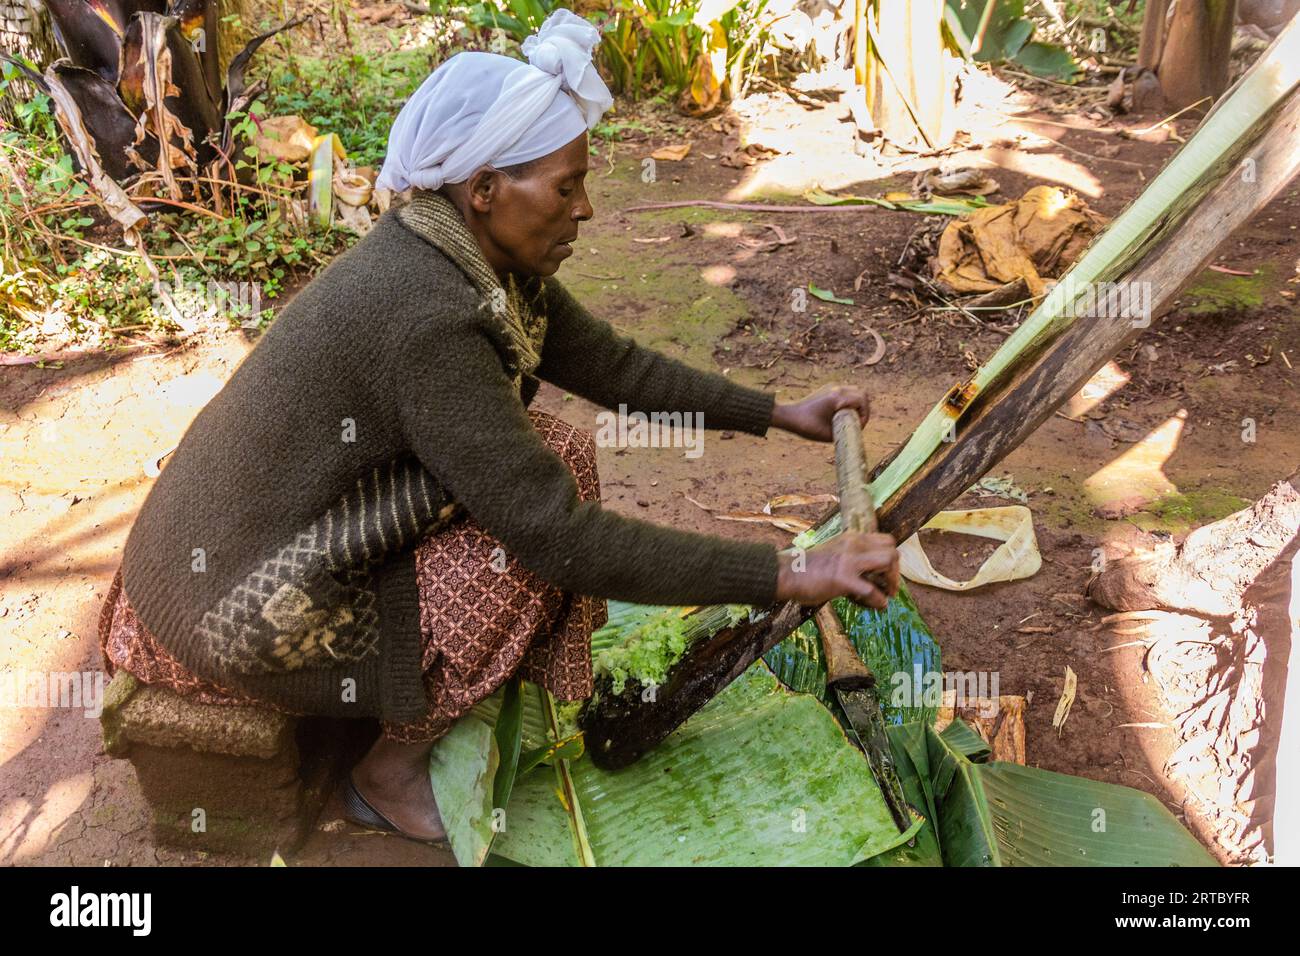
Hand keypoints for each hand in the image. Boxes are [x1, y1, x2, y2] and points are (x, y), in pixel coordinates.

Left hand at [771, 384, 869, 441]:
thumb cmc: (807, 427)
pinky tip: (843, 413)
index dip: (865, 414)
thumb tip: (856, 430)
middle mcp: (836, 388)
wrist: (789, 416)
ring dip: (857, 404)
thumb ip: (846, 431)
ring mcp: (831, 386)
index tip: (860, 425)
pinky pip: (846, 392)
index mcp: (837, 398)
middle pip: (861, 393)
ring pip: (855, 391)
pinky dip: (849, 401)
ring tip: (852, 418)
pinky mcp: (827, 389)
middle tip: (859, 421)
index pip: (862, 401)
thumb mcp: (829, 435)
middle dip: (864, 408)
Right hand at [775, 531, 900, 609]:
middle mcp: (853, 545)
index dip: (891, 557)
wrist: (786, 573)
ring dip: (892, 581)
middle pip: (892, 549)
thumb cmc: (807, 568)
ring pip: (888, 561)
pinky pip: (872, 590)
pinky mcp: (843, 579)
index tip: (886, 573)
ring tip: (888, 595)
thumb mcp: (834, 553)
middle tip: (890, 586)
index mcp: (851, 538)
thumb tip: (868, 574)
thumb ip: (851, 557)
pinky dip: (879, 600)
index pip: (886, 540)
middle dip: (895, 570)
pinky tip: (878, 606)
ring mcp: (849, 561)